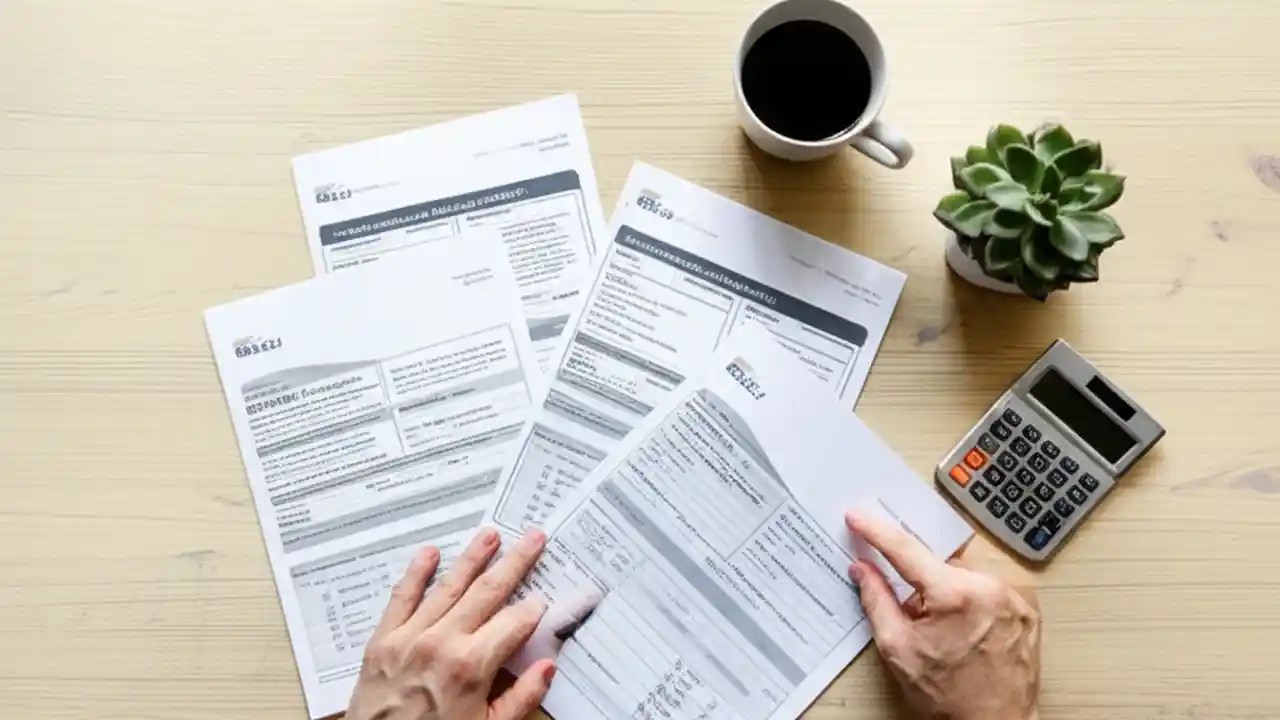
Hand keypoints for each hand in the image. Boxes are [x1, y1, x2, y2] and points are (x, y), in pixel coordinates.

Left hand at [346, 528, 554, 719]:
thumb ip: (521, 697)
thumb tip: (547, 667)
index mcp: (472, 666)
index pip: (514, 622)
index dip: (533, 609)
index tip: (543, 600)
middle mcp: (442, 643)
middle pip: (487, 592)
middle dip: (515, 563)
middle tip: (532, 539)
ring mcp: (410, 637)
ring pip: (449, 586)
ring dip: (472, 558)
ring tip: (490, 536)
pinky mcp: (383, 640)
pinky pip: (402, 597)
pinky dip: (416, 573)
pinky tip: (430, 553)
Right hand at [846, 511, 1040, 719]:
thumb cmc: (950, 697)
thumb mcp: (898, 649)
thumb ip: (877, 600)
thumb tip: (863, 569)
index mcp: (956, 595)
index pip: (906, 550)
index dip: (877, 531)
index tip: (859, 517)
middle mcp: (991, 587)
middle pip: (940, 559)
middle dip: (922, 577)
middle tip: (918, 612)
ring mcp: (1015, 596)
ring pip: (966, 570)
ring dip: (949, 587)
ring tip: (947, 628)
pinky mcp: (1028, 607)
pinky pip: (990, 584)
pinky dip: (973, 596)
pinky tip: (967, 629)